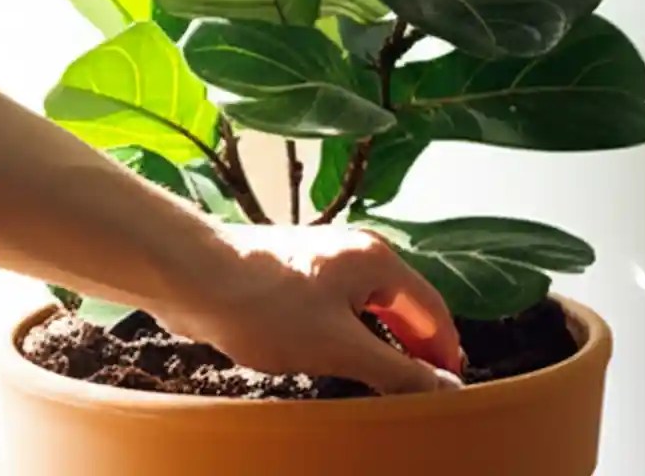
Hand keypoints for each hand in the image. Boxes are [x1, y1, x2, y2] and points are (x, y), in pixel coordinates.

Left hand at [151, 225, 463, 394]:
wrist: (192, 276)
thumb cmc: (265, 306)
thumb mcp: (340, 348)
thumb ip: (397, 370)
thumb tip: (446, 388)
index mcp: (377, 261)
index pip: (432, 309)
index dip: (446, 351)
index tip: (452, 389)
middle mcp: (355, 252)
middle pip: (403, 305)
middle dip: (417, 347)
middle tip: (424, 391)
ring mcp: (323, 260)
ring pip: (369, 307)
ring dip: (383, 343)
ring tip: (388, 383)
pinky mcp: (294, 274)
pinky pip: (338, 308)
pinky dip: (352, 334)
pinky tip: (341, 359)